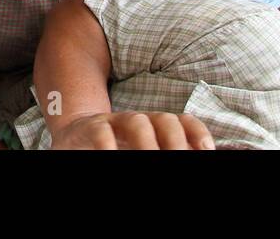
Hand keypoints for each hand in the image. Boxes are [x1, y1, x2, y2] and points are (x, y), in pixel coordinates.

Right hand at [52, 111, 215, 149]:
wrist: (72, 137)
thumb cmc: (114, 148)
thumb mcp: (139, 149)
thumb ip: (164, 147)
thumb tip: (201, 152)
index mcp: (155, 127)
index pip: (182, 121)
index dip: (197, 133)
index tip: (207, 151)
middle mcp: (138, 121)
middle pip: (164, 119)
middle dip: (176, 142)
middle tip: (178, 160)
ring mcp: (113, 122)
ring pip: (136, 121)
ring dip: (147, 144)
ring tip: (150, 159)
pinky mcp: (89, 129)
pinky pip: (101, 132)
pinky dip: (109, 145)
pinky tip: (112, 156)